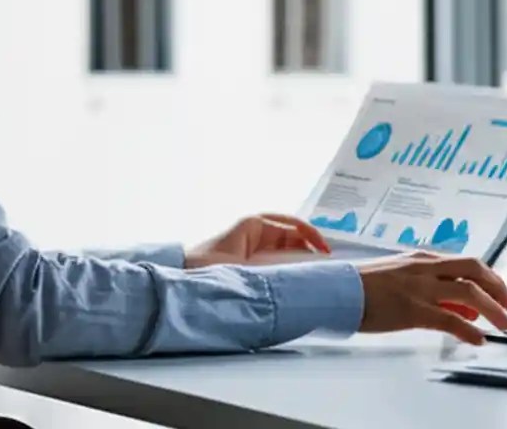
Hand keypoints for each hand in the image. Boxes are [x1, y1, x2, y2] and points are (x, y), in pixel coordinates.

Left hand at [185, 214, 331, 268]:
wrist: (179, 282)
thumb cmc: (205, 270)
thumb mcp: (244, 269)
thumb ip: (274, 274)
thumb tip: (300, 279)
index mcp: (254, 225)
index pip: (293, 226)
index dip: (313, 237)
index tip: (326, 252)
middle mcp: (253, 232)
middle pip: (291, 236)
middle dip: (309, 248)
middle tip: (327, 263)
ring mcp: (250, 247)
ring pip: (284, 249)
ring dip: (300, 259)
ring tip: (316, 273)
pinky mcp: (246, 262)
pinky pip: (273, 260)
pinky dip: (287, 267)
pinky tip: (296, 279)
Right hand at [358, 252, 506, 344]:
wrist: (336, 291)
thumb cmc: (364, 286)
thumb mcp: (401, 277)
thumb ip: (431, 286)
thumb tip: (461, 305)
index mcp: (423, 259)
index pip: (467, 261)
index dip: (489, 276)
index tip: (500, 290)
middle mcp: (425, 268)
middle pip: (475, 269)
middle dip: (498, 287)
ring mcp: (420, 288)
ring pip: (469, 292)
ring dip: (492, 309)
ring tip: (503, 325)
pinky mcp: (412, 309)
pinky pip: (450, 320)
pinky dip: (468, 330)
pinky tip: (477, 339)